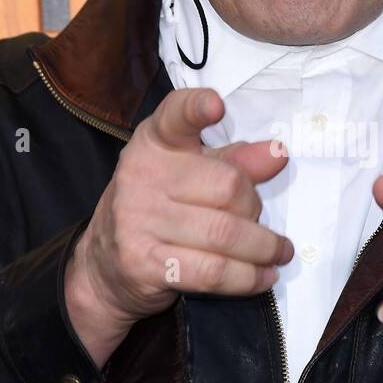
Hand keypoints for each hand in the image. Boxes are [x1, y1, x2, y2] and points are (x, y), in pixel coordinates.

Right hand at [65, 87, 292, 366]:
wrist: (104, 268)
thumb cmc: (160, 212)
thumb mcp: (192, 175)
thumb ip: (235, 161)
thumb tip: (277, 153)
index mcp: (155, 143)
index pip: (175, 117)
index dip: (196, 109)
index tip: (216, 105)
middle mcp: (141, 175)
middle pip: (228, 186)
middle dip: (255, 208)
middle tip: (258, 221)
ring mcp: (138, 220)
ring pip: (225, 233)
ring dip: (263, 248)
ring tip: (278, 254)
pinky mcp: (144, 263)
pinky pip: (213, 271)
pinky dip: (247, 278)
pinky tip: (263, 277)